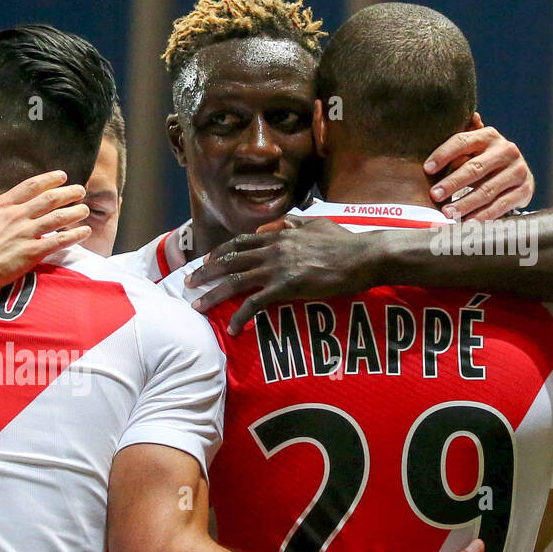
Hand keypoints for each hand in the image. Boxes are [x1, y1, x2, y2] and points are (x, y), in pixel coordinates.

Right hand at [0, 171, 89, 293]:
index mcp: (0, 207)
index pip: (29, 187)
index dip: (48, 180)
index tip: (61, 176)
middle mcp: (16, 217)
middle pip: (48, 199)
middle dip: (67, 193)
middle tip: (80, 190)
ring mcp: (26, 234)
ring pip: (57, 218)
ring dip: (74, 212)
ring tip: (85, 209)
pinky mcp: (32, 253)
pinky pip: (58, 241)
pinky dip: (73, 236)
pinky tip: (85, 232)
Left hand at [189, 216, 372, 334]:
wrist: (363, 256)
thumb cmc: (344, 242)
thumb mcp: (316, 223)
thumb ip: (293, 223)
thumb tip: (276, 224)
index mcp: (279, 235)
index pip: (240, 242)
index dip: (219, 252)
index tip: (205, 261)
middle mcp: (273, 249)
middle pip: (229, 260)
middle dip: (205, 272)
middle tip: (188, 283)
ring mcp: (278, 268)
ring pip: (235, 281)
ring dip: (212, 294)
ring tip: (197, 305)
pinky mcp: (286, 287)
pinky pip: (255, 304)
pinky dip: (240, 317)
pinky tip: (232, 328)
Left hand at [424, 114, 534, 220]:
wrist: (517, 174)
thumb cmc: (484, 161)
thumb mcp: (472, 150)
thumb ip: (457, 146)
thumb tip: (440, 136)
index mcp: (488, 136)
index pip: (462, 142)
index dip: (443, 155)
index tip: (427, 169)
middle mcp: (506, 150)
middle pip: (475, 168)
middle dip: (452, 183)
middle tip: (434, 195)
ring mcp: (517, 170)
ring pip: (487, 189)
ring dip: (465, 203)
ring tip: (448, 213)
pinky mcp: (524, 189)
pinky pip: (501, 205)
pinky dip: (483, 215)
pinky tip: (468, 221)